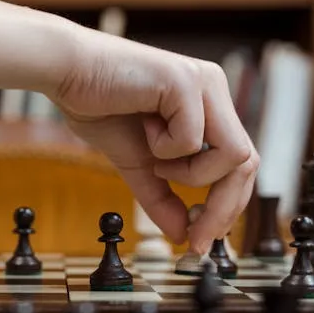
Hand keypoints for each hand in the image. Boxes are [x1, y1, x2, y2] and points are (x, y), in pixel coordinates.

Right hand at [53, 29, 257, 252]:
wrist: (66, 72)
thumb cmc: (99, 105)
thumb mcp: (138, 164)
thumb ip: (162, 197)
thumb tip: (183, 235)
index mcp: (210, 105)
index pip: (240, 163)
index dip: (227, 206)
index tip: (199, 240)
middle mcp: (215, 90)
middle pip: (248, 162)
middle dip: (223, 207)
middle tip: (195, 236)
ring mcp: (205, 83)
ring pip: (233, 154)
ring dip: (191, 173)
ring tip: (155, 159)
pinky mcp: (185, 81)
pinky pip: (193, 138)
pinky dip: (165, 148)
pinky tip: (142, 127)